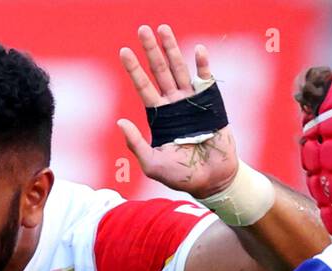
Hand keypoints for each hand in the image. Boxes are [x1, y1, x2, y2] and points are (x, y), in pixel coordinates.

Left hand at [118, 24, 239, 198]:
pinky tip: (196, 50)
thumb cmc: (181, 175)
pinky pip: (205, 80)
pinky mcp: (212, 103)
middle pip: (159, 71)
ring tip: (163, 29)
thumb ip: (136, 144)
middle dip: (151, 51)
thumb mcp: (152, 164)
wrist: (212, 180)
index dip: (134, 69)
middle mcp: (174, 104)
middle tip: (142, 29)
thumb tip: (119, 122)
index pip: (143, 87)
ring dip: (172, 49)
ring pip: (179, 69)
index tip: (124, 51)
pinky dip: (202, 64)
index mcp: (159, 116)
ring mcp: (193, 101)